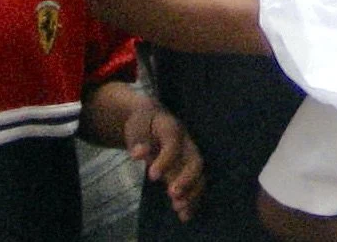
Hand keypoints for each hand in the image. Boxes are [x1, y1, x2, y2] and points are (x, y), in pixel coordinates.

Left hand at [124, 102, 205, 220]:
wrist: (152, 120)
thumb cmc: (144, 124)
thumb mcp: (136, 127)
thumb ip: (138, 140)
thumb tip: (137, 153)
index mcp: (173, 128)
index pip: (173, 143)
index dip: (165, 160)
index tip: (152, 176)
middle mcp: (186, 144)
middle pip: (195, 161)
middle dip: (187, 179)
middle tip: (173, 194)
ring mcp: (189, 157)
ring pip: (199, 176)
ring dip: (192, 193)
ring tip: (179, 209)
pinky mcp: (188, 170)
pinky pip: (196, 185)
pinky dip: (193, 201)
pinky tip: (184, 215)